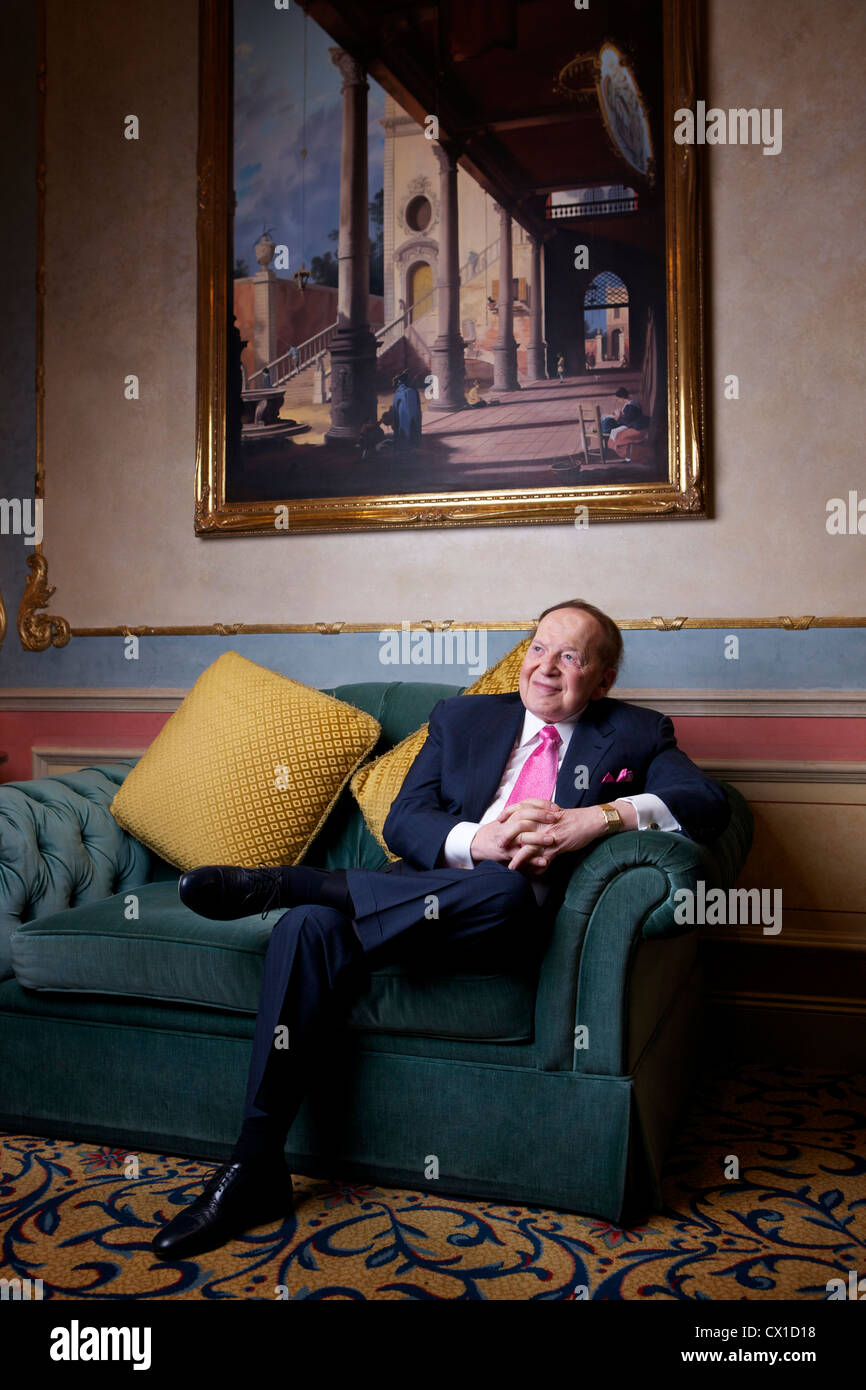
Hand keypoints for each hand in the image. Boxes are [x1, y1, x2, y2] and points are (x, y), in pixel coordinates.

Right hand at [469, 799, 560, 870]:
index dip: (541, 804)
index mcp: (510, 815)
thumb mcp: (507, 819)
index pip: (526, 804)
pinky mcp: (506, 853)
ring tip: (552, 840)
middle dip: (540, 816)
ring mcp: (506, 839)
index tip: (555, 808)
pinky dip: (533, 859)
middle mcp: (507, 824)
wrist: (476, 844)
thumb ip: (522, 815)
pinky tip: (544, 861)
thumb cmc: (496, 831)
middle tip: (555, 819)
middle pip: (524, 815)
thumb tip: (544, 810)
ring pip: (522, 836)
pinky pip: (520, 856)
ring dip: (538, 838)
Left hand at [502, 801, 635, 874]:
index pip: (519, 809)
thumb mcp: (554, 812)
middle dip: (507, 837)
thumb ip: (541, 814)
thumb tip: (529, 818)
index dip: (507, 813)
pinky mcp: (558, 846)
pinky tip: (534, 875)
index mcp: (541, 812)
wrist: (591, 821)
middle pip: (519, 828)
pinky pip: (545, 859)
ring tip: (511, 867)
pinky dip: (539, 868)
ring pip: (530, 846)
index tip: (499, 820)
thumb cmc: (573, 818)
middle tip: (499, 846)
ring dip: (519, 858)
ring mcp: (550, 835)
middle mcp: (543, 823)